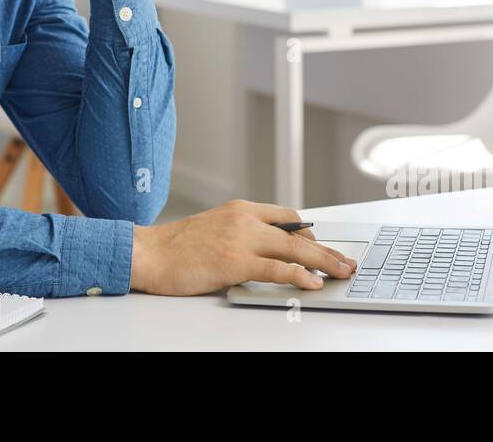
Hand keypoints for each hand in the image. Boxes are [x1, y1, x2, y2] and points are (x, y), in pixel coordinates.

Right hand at [129, 200, 357, 294]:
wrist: (148, 254)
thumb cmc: (175, 248)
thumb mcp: (213, 230)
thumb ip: (239, 235)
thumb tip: (264, 253)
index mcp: (239, 209)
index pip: (286, 216)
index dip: (309, 233)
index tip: (322, 245)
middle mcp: (244, 219)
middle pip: (297, 234)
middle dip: (326, 249)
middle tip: (345, 261)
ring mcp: (240, 239)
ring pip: (294, 249)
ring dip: (322, 262)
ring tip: (340, 272)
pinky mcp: (235, 261)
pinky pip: (276, 269)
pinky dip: (299, 276)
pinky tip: (313, 282)